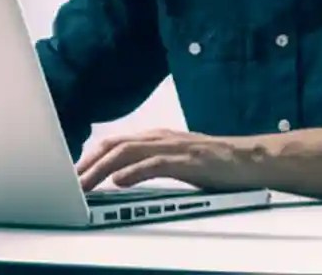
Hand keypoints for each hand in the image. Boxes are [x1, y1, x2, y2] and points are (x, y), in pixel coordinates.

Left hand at [76, 128, 266, 191]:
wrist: (249, 160)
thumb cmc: (215, 163)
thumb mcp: (176, 161)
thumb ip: (151, 163)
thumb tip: (121, 174)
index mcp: (157, 138)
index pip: (115, 143)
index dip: (92, 157)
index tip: (75, 173)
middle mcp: (161, 138)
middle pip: (115, 145)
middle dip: (90, 163)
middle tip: (72, 181)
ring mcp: (173, 147)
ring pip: (128, 153)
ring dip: (103, 169)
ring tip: (86, 184)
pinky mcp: (187, 160)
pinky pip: (154, 164)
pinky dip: (134, 172)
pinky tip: (119, 181)